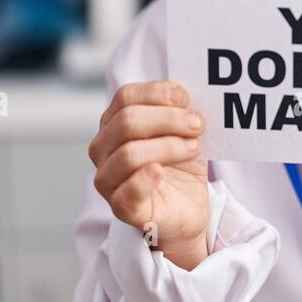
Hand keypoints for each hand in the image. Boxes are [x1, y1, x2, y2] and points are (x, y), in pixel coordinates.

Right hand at [88, 80, 209, 269]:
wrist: (188, 208)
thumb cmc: (181, 166)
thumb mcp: (184, 132)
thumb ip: (181, 112)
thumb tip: (185, 95)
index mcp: (115, 123)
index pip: (127, 97)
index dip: (158, 93)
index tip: (187, 99)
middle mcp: (104, 149)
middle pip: (127, 122)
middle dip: (168, 119)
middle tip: (197, 124)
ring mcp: (108, 179)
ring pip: (128, 154)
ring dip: (167, 147)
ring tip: (193, 148)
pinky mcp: (122, 208)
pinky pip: (126, 193)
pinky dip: (144, 179)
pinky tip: (160, 172)